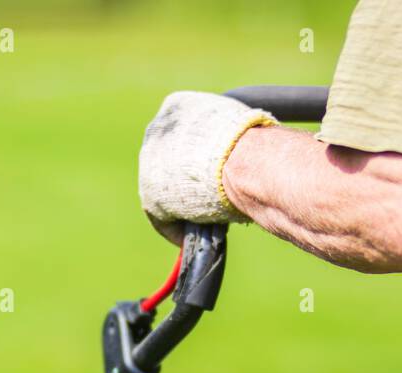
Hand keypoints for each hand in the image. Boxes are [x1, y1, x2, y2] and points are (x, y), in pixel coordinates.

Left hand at [138, 91, 276, 243]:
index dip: (198, 155)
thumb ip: (233, 139)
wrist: (241, 160)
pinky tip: (191, 236)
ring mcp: (150, 161)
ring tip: (203, 219)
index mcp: (179, 105)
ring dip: (182, 205)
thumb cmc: (252, 142)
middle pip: (170, 161)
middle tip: (207, 197)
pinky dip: (176, 228)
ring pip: (165, 188)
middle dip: (187, 180)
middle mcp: (159, 128)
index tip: (211, 171)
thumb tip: (247, 157)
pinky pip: (162, 215)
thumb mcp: (241, 129)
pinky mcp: (150, 194)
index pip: (183, 134)